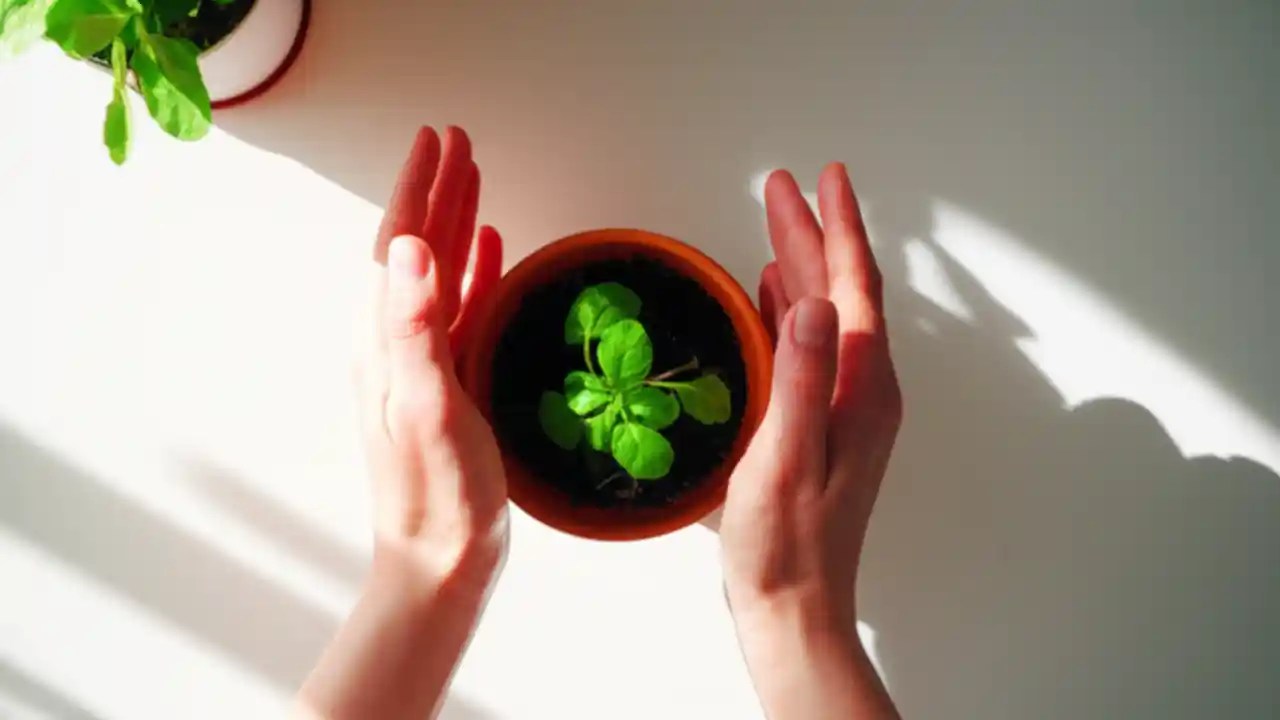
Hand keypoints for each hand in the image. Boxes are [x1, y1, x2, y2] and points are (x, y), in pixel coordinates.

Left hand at [296, 127, 506, 719]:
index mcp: (387, 343)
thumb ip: (415, 327)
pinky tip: (490, 251)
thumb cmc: (439, 493)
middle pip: (416, 250)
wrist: (440, 561)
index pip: (399, 246)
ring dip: (455, 222)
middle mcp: (398, 345)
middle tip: (458, 140)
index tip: (436, 139)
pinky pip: (461, 310)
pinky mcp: (450, 385)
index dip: (417, 188)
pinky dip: (474, 272)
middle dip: (436, 191)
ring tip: (474, 177)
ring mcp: (424, 364)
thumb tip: (411, 247)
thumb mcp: (428, 407)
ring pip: (440, 273)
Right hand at [721, 164, 901, 718]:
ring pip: (823, 317)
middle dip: (813, 234)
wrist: (794, 605)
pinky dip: (788, 311)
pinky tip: (768, 298)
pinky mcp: (820, 425)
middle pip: (840, 292)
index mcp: (862, 388)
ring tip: (773, 225)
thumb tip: (811, 303)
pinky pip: (808, 348)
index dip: (839, 227)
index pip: (854, 286)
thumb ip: (803, 378)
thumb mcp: (788, 455)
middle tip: (782, 186)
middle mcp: (862, 390)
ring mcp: (843, 408)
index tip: (827, 178)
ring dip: (799, 267)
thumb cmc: (786, 542)